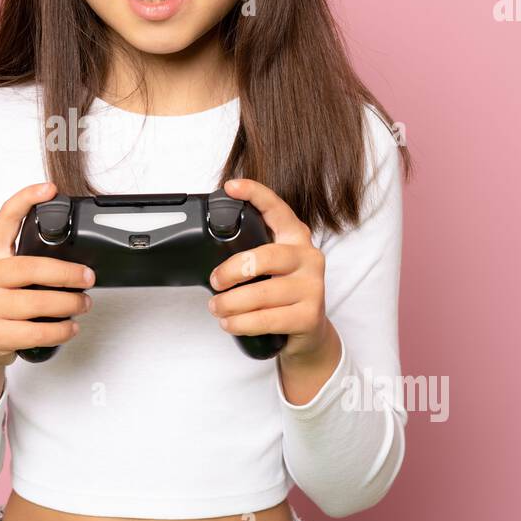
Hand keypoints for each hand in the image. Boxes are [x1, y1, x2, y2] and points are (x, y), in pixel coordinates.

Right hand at [0, 181, 94, 369]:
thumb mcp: (4, 275)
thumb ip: (28, 259)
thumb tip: (74, 254)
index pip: (4, 219)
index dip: (25, 199)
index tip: (49, 189)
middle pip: (31, 267)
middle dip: (67, 273)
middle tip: (88, 277)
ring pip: (37, 303)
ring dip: (70, 304)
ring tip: (84, 304)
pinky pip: (36, 332)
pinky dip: (61, 330)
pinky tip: (71, 327)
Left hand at [206, 178, 337, 362]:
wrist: (310, 333)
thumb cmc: (283, 296)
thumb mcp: (271, 268)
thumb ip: (251, 254)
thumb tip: (208, 255)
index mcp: (296, 239)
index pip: (277, 209)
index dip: (255, 194)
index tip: (231, 188)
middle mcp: (308, 258)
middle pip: (265, 256)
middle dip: (232, 271)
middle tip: (215, 282)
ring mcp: (313, 287)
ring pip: (263, 293)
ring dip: (231, 303)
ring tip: (217, 308)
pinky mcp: (310, 316)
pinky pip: (267, 319)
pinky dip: (242, 323)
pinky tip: (230, 323)